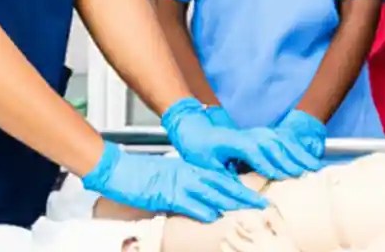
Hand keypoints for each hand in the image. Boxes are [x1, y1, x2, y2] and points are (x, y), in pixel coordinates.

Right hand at [81, 141, 266, 221]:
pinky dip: (203, 209)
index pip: (222, 178)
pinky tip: (215, 215)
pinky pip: (189, 203)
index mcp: (192, 170)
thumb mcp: (172, 177)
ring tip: (251, 207)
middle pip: (224, 184)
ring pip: (212, 192)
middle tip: (265, 202)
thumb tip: (208, 204)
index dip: (241, 186)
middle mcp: (190, 174)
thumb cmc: (144, 176)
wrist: (120, 169)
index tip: (258, 194)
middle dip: (245, 194)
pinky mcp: (168, 194)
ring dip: (232, 200)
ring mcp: (180, 184)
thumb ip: (190, 187)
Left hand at [163, 98, 319, 179]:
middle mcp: (248, 135)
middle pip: (273, 144)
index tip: (280, 176)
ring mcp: (256, 133)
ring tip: (313, 166)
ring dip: (298, 153)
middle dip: (289, 159)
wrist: (197, 130)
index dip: (267, 163)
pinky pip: (283, 139)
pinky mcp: (261, 136)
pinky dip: (297, 148)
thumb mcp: (206, 167)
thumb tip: (237, 196)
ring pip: (281, 140)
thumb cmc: (200, 150)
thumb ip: (223, 179)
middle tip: (304, 175)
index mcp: (233, 142)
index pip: (253, 150)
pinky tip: (307, 158)